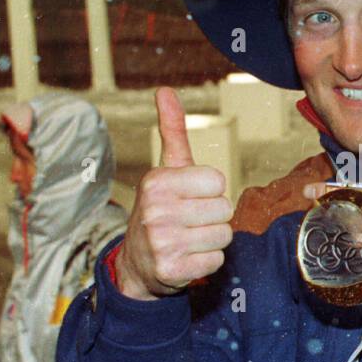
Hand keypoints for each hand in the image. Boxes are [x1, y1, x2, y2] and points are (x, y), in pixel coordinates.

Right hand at [116, 87, 233, 299]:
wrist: (137, 263)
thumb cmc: (161, 210)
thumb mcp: (165, 170)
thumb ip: (172, 131)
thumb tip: (165, 90)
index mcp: (157, 182)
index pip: (218, 181)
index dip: (211, 191)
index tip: (191, 197)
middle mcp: (156, 210)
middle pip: (224, 209)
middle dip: (214, 216)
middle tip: (190, 221)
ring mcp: (162, 242)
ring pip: (223, 235)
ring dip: (212, 239)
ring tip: (189, 238)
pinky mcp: (171, 270)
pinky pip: (216, 260)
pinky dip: (207, 261)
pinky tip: (187, 257)